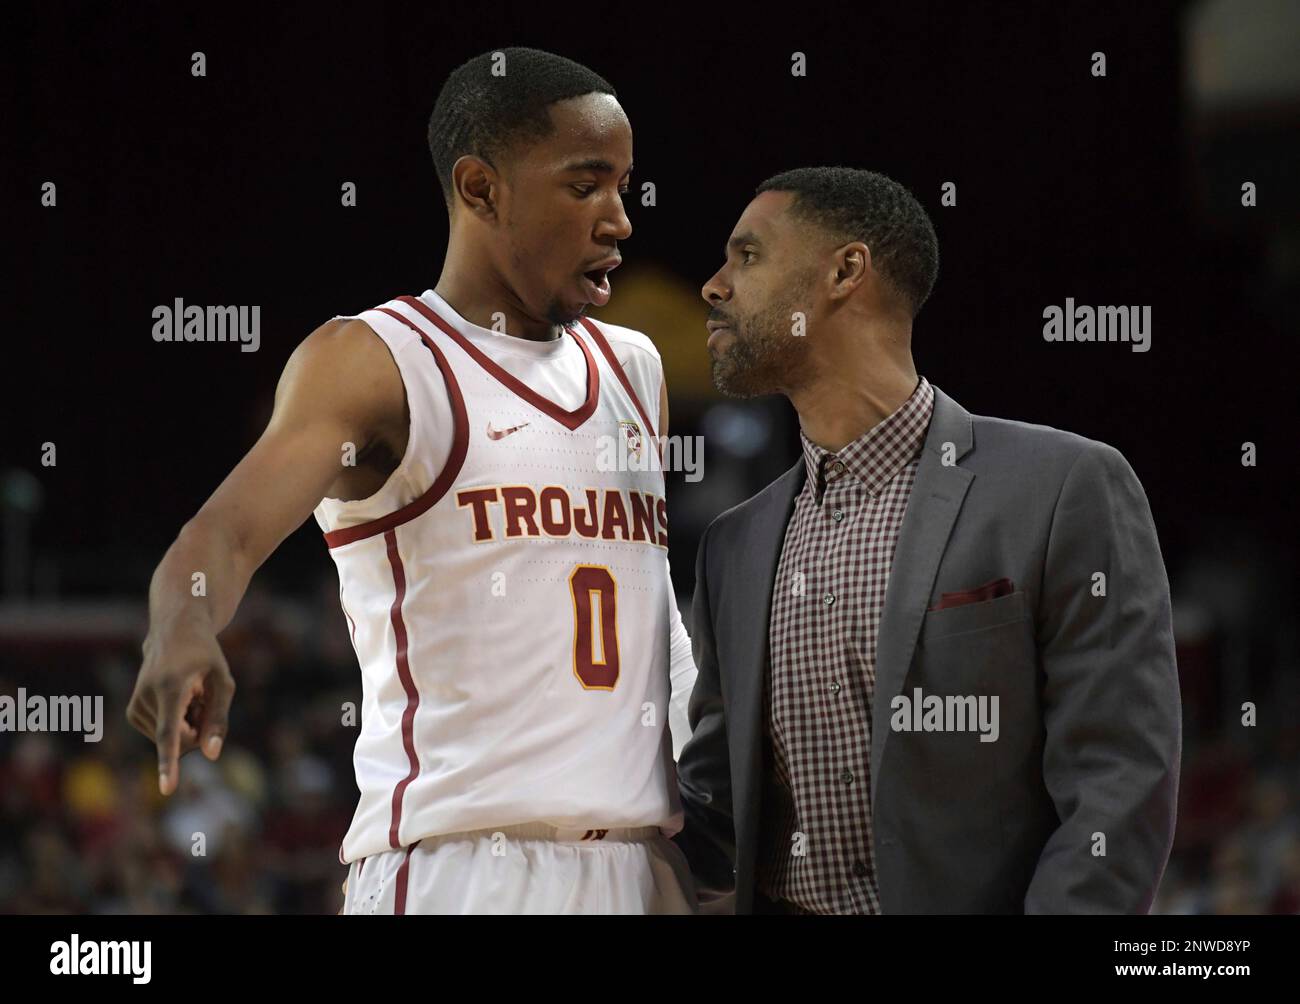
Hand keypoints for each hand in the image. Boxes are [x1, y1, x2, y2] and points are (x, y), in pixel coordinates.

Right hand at [127, 622, 235, 794]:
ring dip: (187, 724)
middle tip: (203, 697)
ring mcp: (135, 705)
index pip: (169, 733)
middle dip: (198, 730)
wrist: (173, 631)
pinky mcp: (131, 712)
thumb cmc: (205, 656)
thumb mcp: (223, 681)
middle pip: (178, 739)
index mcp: (171, 688)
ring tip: (188, 694)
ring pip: (170, 739)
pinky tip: (179, 701)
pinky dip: (175, 725)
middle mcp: (146, 697)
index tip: (167, 789)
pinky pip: (161, 735)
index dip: (169, 762)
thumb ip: (218, 719)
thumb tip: (210, 755)